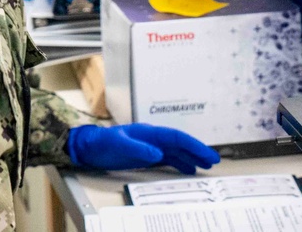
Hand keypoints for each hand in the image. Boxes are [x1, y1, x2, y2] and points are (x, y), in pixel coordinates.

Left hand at [66, 123, 220, 173]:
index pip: (176, 138)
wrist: (87, 147)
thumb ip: (137, 149)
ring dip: (191, 158)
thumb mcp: (117, 145)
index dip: (193, 145)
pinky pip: (168, 159)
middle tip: (214, 160)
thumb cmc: (100, 144)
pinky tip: (188, 170)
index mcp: (148, 132)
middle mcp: (152, 138)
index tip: (207, 154)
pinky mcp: (146, 155)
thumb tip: (157, 153)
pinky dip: (180, 164)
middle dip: (198, 150)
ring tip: (206, 166)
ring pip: (176, 152)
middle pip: (180, 144)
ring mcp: (150, 146)